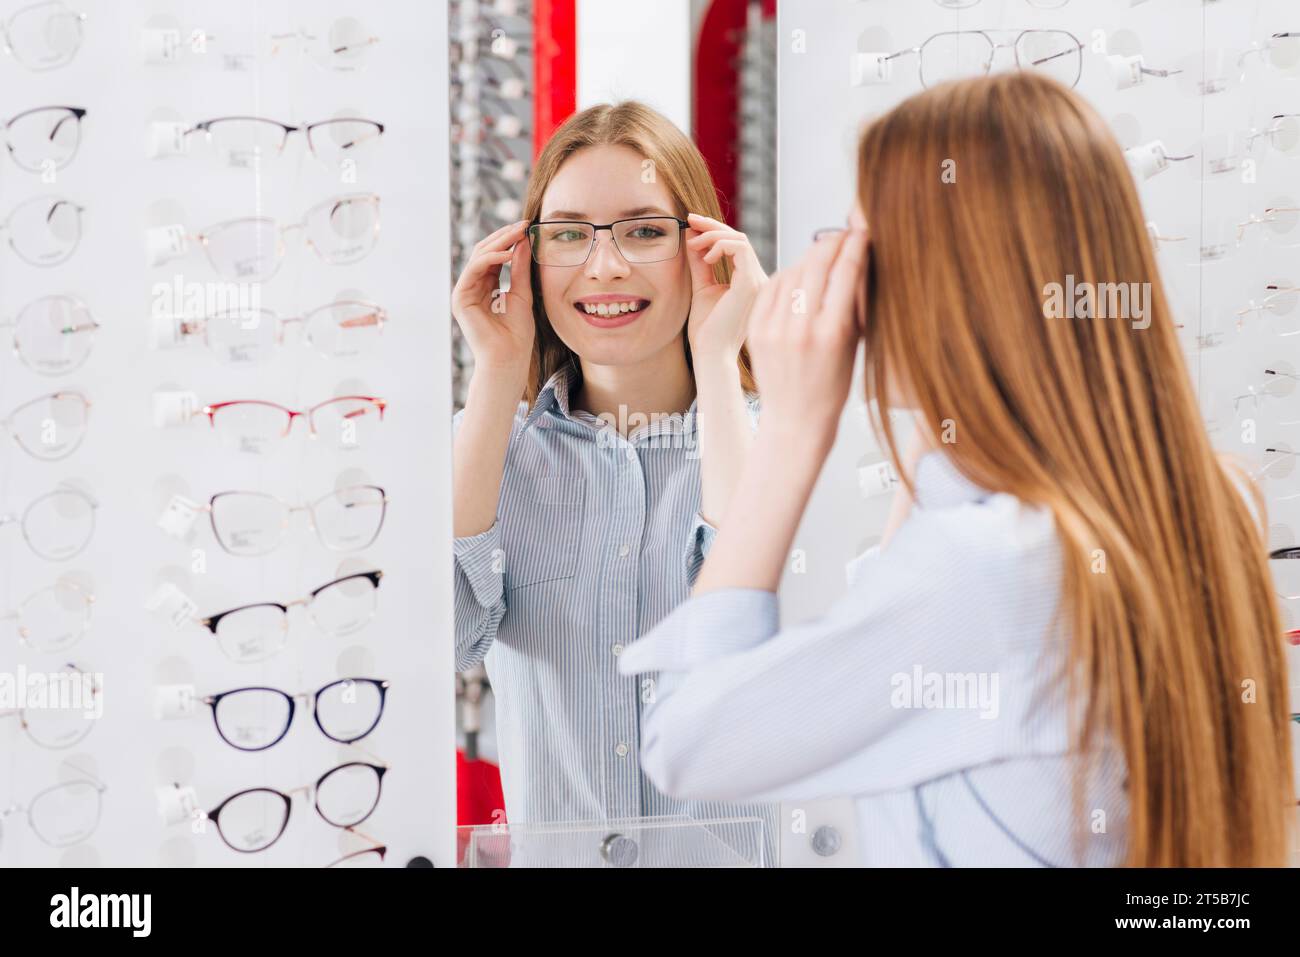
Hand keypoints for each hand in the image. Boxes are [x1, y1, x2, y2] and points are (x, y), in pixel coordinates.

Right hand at [452, 220, 535, 373]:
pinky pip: (474, 269)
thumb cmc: (517, 333)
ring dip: (499, 242)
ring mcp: (464, 292)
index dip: (510, 240)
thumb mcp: (522, 293)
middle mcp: (472, 287)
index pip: (495, 256)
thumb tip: (524, 241)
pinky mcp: (460, 298)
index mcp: (485, 286)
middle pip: (485, 252)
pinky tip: (509, 253)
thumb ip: (520, 268)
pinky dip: (491, 259)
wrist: (509, 358)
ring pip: (478, 257)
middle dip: (504, 236)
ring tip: (519, 233)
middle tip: (524, 224)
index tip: (529, 226)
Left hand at [684, 213, 766, 365]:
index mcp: (750, 281)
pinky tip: (705, 257)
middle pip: (740, 238)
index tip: (691, 224)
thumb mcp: (702, 287)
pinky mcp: (750, 283)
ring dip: (713, 235)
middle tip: (689, 220)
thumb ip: (700, 263)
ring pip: (740, 240)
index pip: (737, 246)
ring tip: (693, 244)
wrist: (710, 353)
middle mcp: (759, 280)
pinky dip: (720, 246)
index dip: (715, 231)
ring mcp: (758, 282)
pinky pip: (740, 249)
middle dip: (712, 226)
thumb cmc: (706, 329)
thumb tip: (692, 235)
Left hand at [745, 226, 868, 441]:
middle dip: (832, 242)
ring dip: (810, 255)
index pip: (846, 272)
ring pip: (793, 271)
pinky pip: (773, 287)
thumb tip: (858, 259)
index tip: (863, 231)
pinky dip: (789, 274)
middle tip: (843, 233)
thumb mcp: (852, 345)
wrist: (795, 419)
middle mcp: (802, 329)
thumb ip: (853, 303)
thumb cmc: (833, 384)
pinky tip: (799, 271)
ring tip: (823, 250)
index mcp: (833, 333)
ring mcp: (775, 329)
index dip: (855, 245)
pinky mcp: (757, 330)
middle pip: (817, 264)